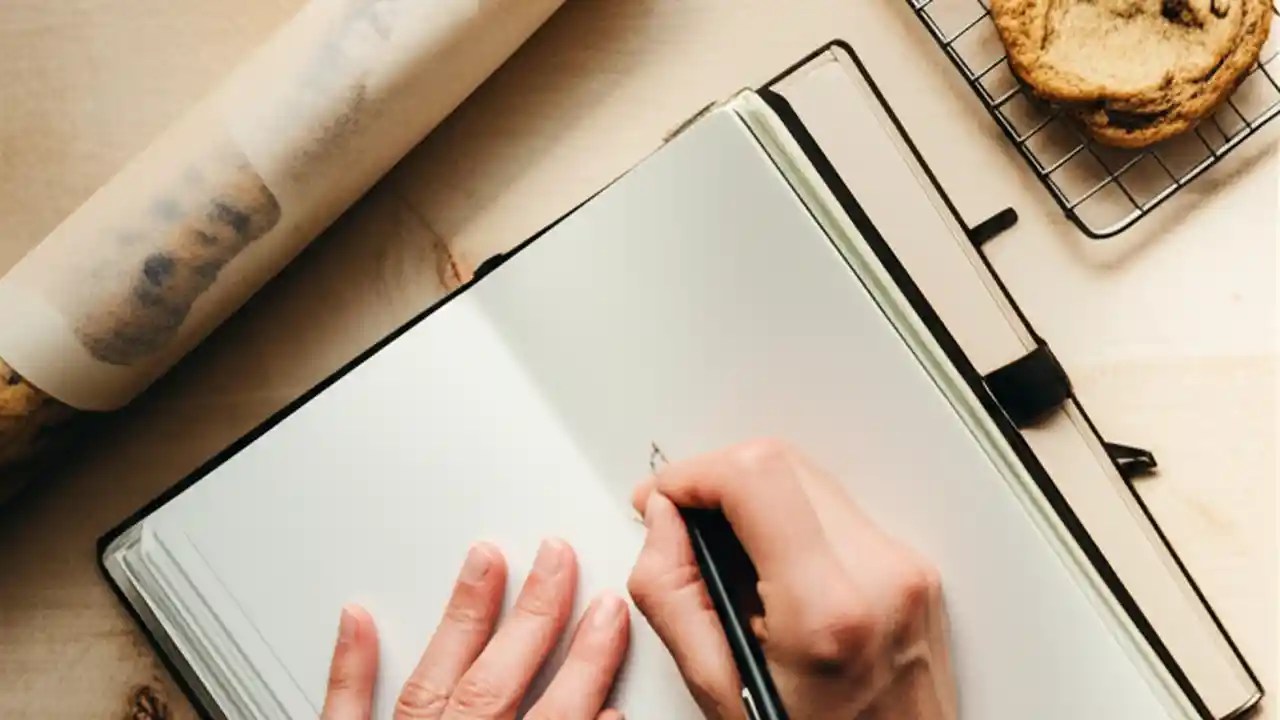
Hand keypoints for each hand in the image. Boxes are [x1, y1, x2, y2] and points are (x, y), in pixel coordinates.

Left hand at [322, 539, 629, 719]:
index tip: (609, 613)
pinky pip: (344, 712)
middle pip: (495, 683)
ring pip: (432, 684)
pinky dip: (352, 666)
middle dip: (533, 617)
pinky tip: (359, 619)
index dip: (587, 661)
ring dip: (462, 618)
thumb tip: (609, 718)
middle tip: (556, 560)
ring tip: (484, 559)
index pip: (556, 715)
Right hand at [628, 439, 957, 719]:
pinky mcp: (915, 570)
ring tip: (731, 560)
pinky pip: (836, 510)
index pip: (755, 477)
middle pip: (781, 463)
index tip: (664, 498)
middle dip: (718, 483)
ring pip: (809, 477)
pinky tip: (772, 571)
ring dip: (754, 501)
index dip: (693, 474)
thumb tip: (662, 519)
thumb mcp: (718, 690)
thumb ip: (671, 592)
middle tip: (686, 526)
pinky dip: (790, 523)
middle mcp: (881, 576)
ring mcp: (907, 569)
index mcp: (828, 611)